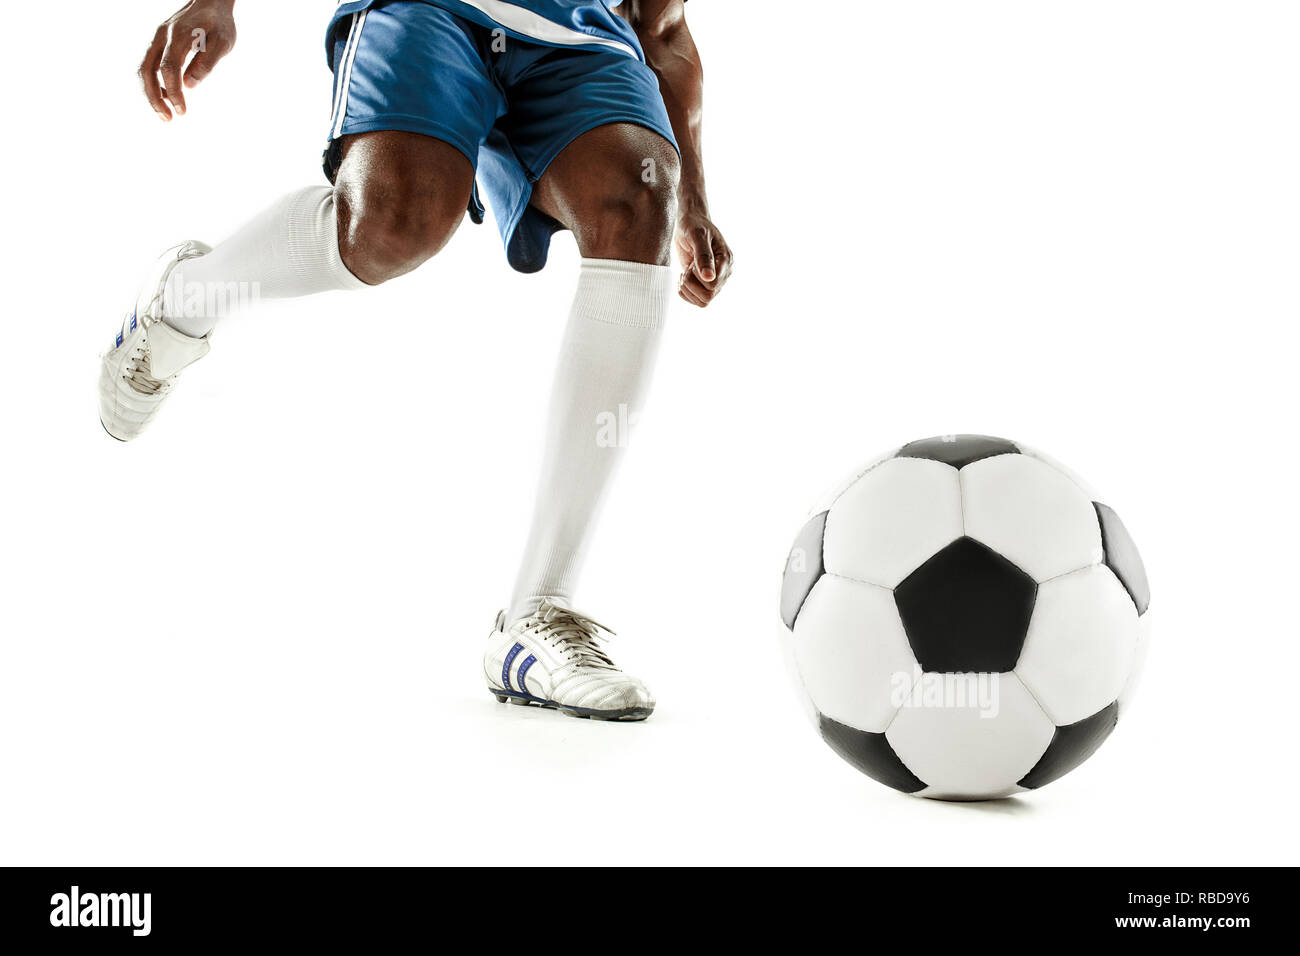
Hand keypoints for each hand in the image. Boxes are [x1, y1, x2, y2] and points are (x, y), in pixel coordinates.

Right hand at [139, 0, 237, 120]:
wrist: (211, 0)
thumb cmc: (220, 23)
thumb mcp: (222, 42)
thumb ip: (206, 63)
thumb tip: (189, 86)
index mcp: (178, 35)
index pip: (169, 68)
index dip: (173, 92)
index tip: (182, 111)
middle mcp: (161, 35)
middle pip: (146, 70)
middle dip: (154, 98)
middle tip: (167, 119)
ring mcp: (156, 38)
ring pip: (143, 68)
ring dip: (151, 93)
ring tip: (166, 114)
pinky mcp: (158, 42)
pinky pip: (148, 64)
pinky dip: (153, 83)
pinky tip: (168, 96)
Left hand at [674, 207, 733, 307]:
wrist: (689, 223)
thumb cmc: (694, 225)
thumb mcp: (697, 236)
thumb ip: (703, 256)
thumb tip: (709, 277)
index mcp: (726, 261)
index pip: (713, 285)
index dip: (697, 277)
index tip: (692, 262)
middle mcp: (723, 273)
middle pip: (708, 296)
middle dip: (691, 284)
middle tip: (687, 269)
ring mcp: (715, 280)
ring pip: (703, 301)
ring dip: (688, 289)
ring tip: (685, 272)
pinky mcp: (704, 284)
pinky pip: (696, 300)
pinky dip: (685, 292)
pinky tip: (683, 277)